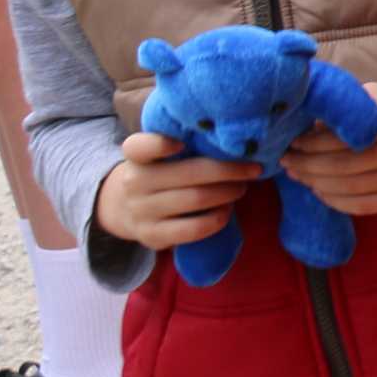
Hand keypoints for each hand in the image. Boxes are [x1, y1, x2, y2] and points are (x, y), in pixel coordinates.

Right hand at [93, 130, 262, 248]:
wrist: (124, 208)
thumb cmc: (160, 173)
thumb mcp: (161, 155)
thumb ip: (187, 144)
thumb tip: (240, 141)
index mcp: (136, 156)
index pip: (140, 147)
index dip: (159, 144)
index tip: (181, 143)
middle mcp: (135, 182)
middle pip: (191, 173)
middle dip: (229, 171)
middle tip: (253, 169)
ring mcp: (141, 211)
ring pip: (196, 199)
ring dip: (228, 193)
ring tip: (241, 188)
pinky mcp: (152, 235)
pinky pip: (193, 229)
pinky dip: (218, 219)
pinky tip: (227, 210)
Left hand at [284, 84, 376, 215]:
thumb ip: (347, 109)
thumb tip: (305, 126)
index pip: (341, 139)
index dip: (310, 144)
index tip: (291, 142)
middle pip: (341, 167)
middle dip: (306, 166)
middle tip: (285, 162)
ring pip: (348, 190)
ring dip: (315, 184)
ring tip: (298, 176)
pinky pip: (363, 206)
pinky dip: (336, 202)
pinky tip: (320, 191)